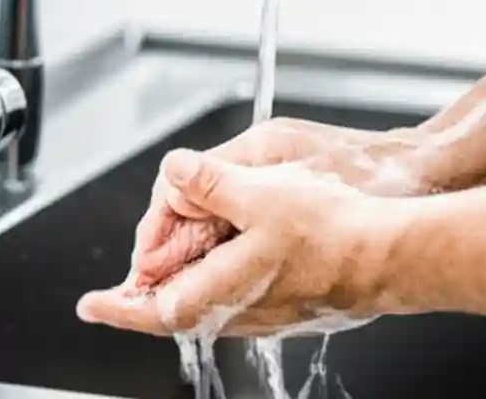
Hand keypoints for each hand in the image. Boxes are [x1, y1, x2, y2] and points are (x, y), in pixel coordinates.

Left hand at [130, 118, 431, 288]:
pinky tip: (246, 247)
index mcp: (219, 292)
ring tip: (186, 255)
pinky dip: (232, 274)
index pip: (150, 308)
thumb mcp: (260, 192)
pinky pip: (250, 295)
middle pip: (181, 307)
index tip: (91, 304)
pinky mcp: (300, 305)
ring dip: (195, 279)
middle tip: (138, 268)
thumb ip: (210, 181)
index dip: (116, 304)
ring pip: (217, 301)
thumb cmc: (334, 232)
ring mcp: (274, 315)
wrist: (394, 255)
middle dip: (155, 286)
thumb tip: (175, 170)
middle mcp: (242, 315)